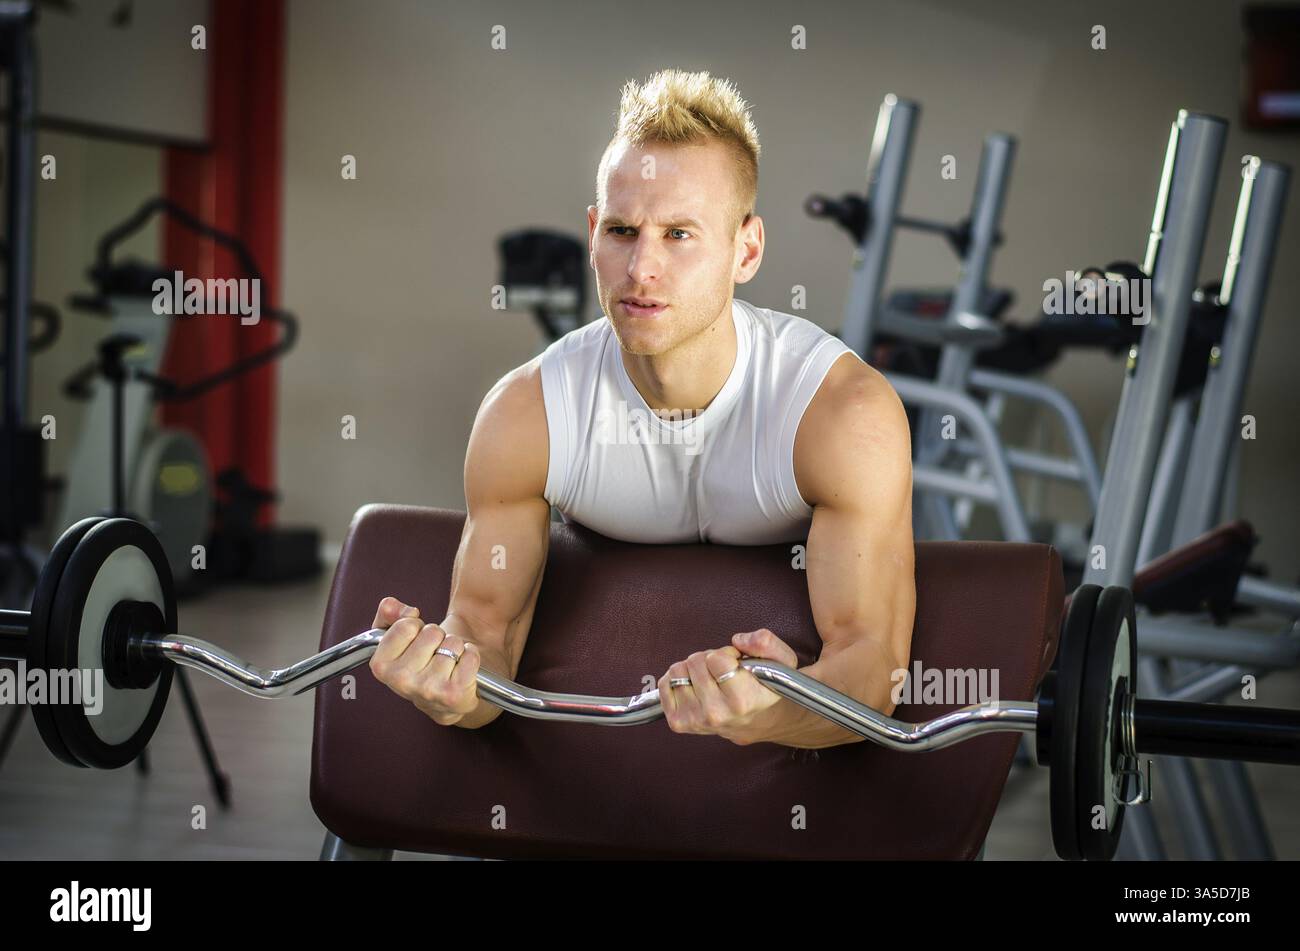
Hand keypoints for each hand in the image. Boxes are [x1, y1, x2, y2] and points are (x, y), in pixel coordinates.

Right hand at [367, 597, 480, 724]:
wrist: (443, 701)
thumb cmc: (418, 663)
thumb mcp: (394, 637)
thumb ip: (389, 613)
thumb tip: (408, 611)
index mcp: (381, 666)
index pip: (407, 625)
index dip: (416, 627)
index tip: (415, 641)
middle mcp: (402, 681)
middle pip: (431, 632)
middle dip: (436, 637)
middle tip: (432, 653)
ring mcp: (428, 689)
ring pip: (452, 642)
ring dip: (454, 647)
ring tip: (446, 663)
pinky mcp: (453, 693)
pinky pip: (470, 654)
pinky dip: (470, 656)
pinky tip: (460, 669)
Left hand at [658, 629, 798, 744]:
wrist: (761, 720)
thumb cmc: (768, 689)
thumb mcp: (782, 661)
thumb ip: (766, 643)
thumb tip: (738, 640)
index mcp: (742, 700)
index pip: (716, 659)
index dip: (726, 654)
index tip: (736, 664)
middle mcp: (717, 713)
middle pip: (694, 662)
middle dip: (708, 660)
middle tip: (723, 673)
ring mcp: (695, 720)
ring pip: (677, 672)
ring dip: (693, 670)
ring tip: (711, 680)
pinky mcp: (679, 722)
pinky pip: (664, 684)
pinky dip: (677, 680)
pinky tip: (696, 687)